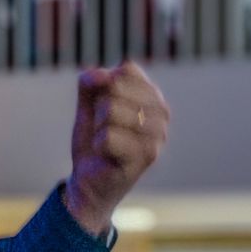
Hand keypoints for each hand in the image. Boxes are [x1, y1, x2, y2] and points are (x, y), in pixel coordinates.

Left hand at [64, 62, 169, 235]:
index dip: (103, 86)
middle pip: (116, 88)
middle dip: (98, 108)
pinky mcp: (147, 157)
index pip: (126, 70)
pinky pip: (107, 136)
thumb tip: (104, 75)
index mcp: (153, 96)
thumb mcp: (87, 104)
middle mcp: (162, 113)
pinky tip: (107, 156)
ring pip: (110, 110)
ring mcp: (158, 135)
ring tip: (106, 143)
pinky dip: (98, 145)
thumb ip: (90, 82)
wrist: (88, 181)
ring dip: (98, 127)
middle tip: (104, 129)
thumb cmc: (94, 140)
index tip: (103, 107)